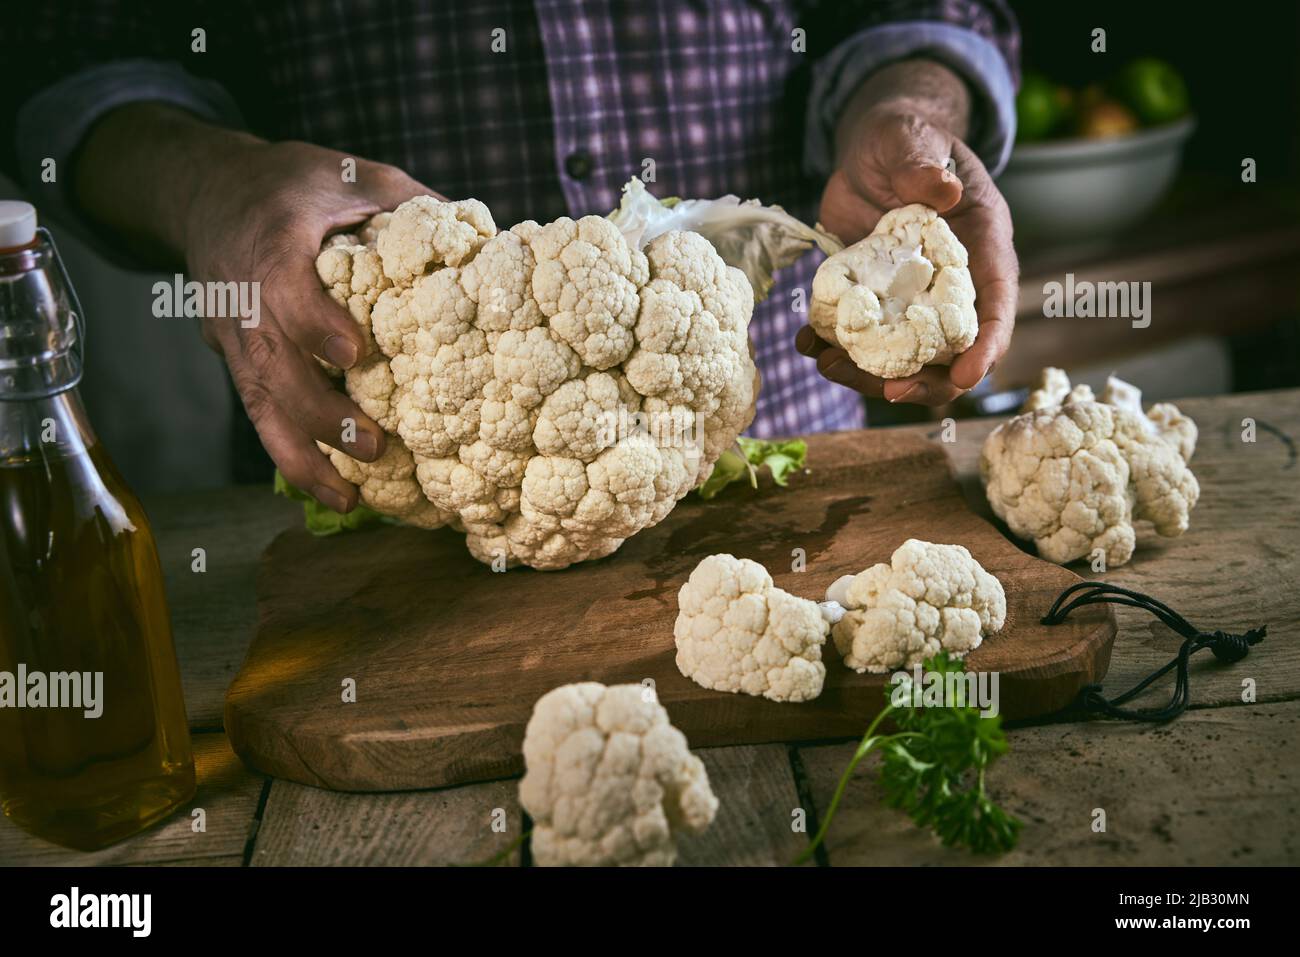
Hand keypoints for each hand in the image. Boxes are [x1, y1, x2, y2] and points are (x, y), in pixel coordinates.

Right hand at [76, 105, 437, 510]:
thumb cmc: (293, 184)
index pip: (283, 288)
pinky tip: (334, 494)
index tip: (355, 353)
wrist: (207, 192)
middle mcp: (244, 297)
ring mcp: (234, 337)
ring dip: (304, 456)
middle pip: (271, 366)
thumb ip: (411, 204)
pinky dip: (293, 460)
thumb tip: (488, 239)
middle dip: (319, 412)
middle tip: (373, 445)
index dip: (314, 323)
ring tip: (351, 498)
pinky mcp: (237, 364)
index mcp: (271, 242)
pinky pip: (260, 419)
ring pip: (259, 406)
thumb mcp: (351, 175)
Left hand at [800, 84, 1018, 405]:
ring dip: (868, 373)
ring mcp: (911, 299)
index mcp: (980, 249)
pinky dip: (835, 349)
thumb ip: (924, 165)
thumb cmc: (904, 139)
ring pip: (902, 356)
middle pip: (951, 352)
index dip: (987, 346)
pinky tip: (807, 343)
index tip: (967, 375)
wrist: (869, 152)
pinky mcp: (875, 301)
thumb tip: (943, 192)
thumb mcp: (912, 142)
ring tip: (827, 366)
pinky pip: (861, 339)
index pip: (995, 306)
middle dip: (923, 381)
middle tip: (885, 390)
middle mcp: (951, 285)